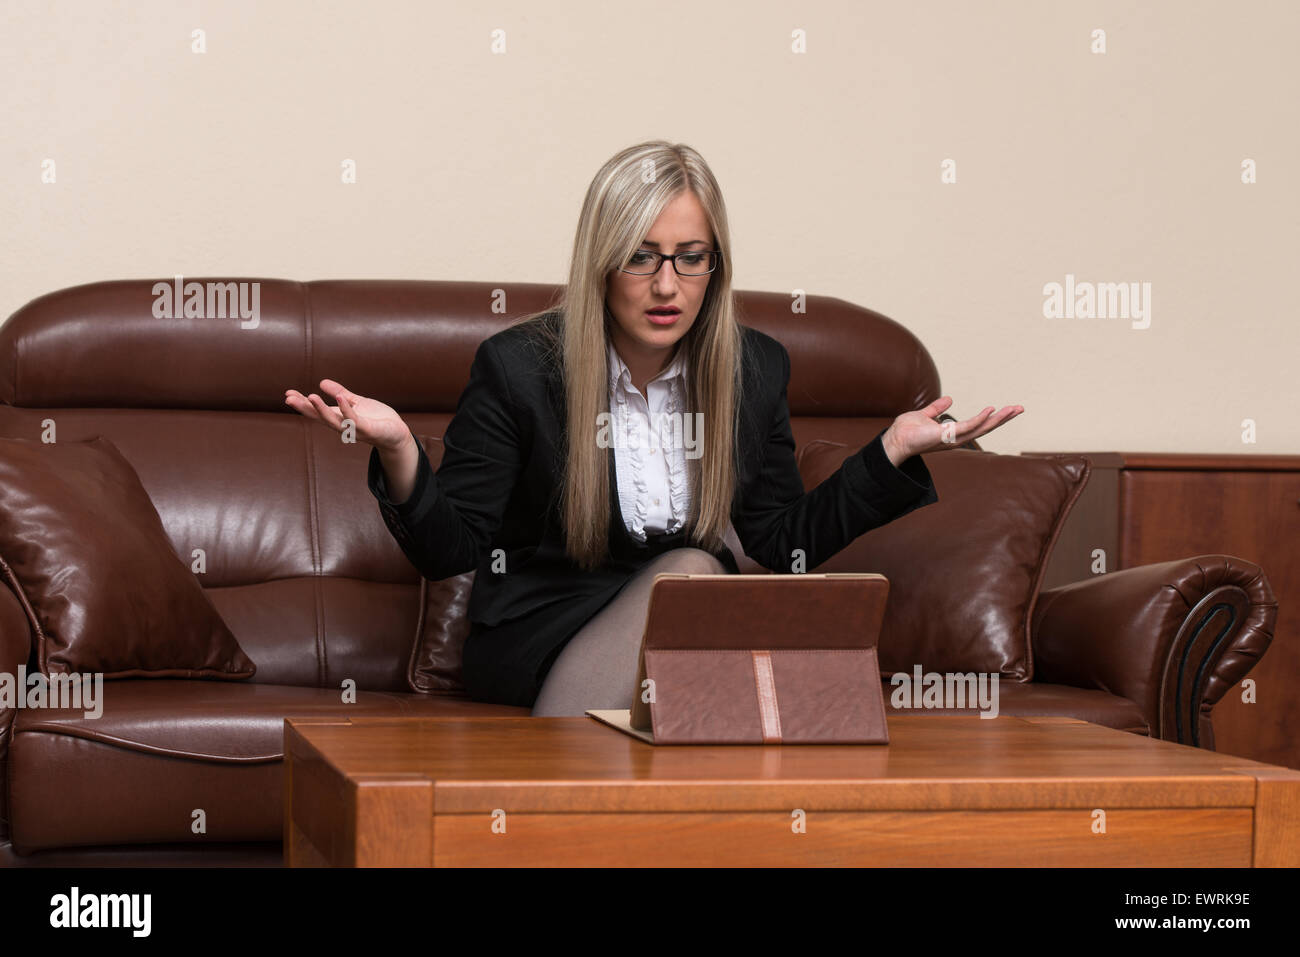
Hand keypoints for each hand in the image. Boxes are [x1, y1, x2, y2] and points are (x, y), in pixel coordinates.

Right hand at [283, 379, 412, 451]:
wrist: (397, 434)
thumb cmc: (376, 419)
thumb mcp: (356, 402)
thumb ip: (340, 393)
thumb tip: (322, 382)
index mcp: (339, 418)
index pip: (317, 411)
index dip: (302, 404)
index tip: (287, 394)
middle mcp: (343, 426)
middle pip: (320, 418)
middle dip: (305, 408)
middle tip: (289, 398)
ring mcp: (354, 430)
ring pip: (334, 421)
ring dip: (322, 410)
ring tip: (311, 396)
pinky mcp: (368, 430)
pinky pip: (355, 420)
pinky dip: (346, 409)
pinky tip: (340, 398)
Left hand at [882, 396, 1022, 464]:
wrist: (895, 439)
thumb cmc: (907, 431)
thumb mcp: (925, 415)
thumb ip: (937, 409)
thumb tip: (949, 399)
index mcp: (954, 433)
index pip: (979, 425)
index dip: (994, 418)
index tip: (1008, 409)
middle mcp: (957, 438)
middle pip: (986, 427)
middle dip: (1004, 418)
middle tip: (1020, 408)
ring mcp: (953, 438)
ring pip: (982, 427)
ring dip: (999, 418)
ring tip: (1014, 409)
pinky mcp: (947, 436)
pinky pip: (968, 426)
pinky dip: (980, 418)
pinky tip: (992, 410)